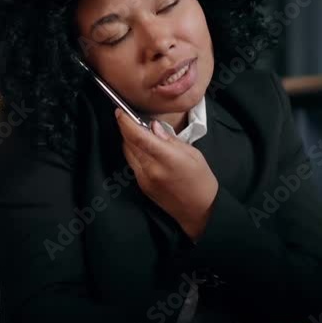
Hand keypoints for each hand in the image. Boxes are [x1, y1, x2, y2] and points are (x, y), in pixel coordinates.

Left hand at [115, 108, 218, 239]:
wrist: (199, 211)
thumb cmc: (201, 180)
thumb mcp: (192, 154)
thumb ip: (170, 139)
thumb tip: (154, 127)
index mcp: (166, 158)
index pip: (137, 136)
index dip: (125, 122)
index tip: (120, 111)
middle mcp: (150, 169)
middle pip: (128, 143)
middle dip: (125, 128)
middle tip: (128, 117)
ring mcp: (144, 179)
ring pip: (127, 153)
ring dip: (128, 140)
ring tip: (138, 132)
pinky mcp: (142, 186)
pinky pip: (132, 164)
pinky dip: (134, 152)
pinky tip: (143, 149)